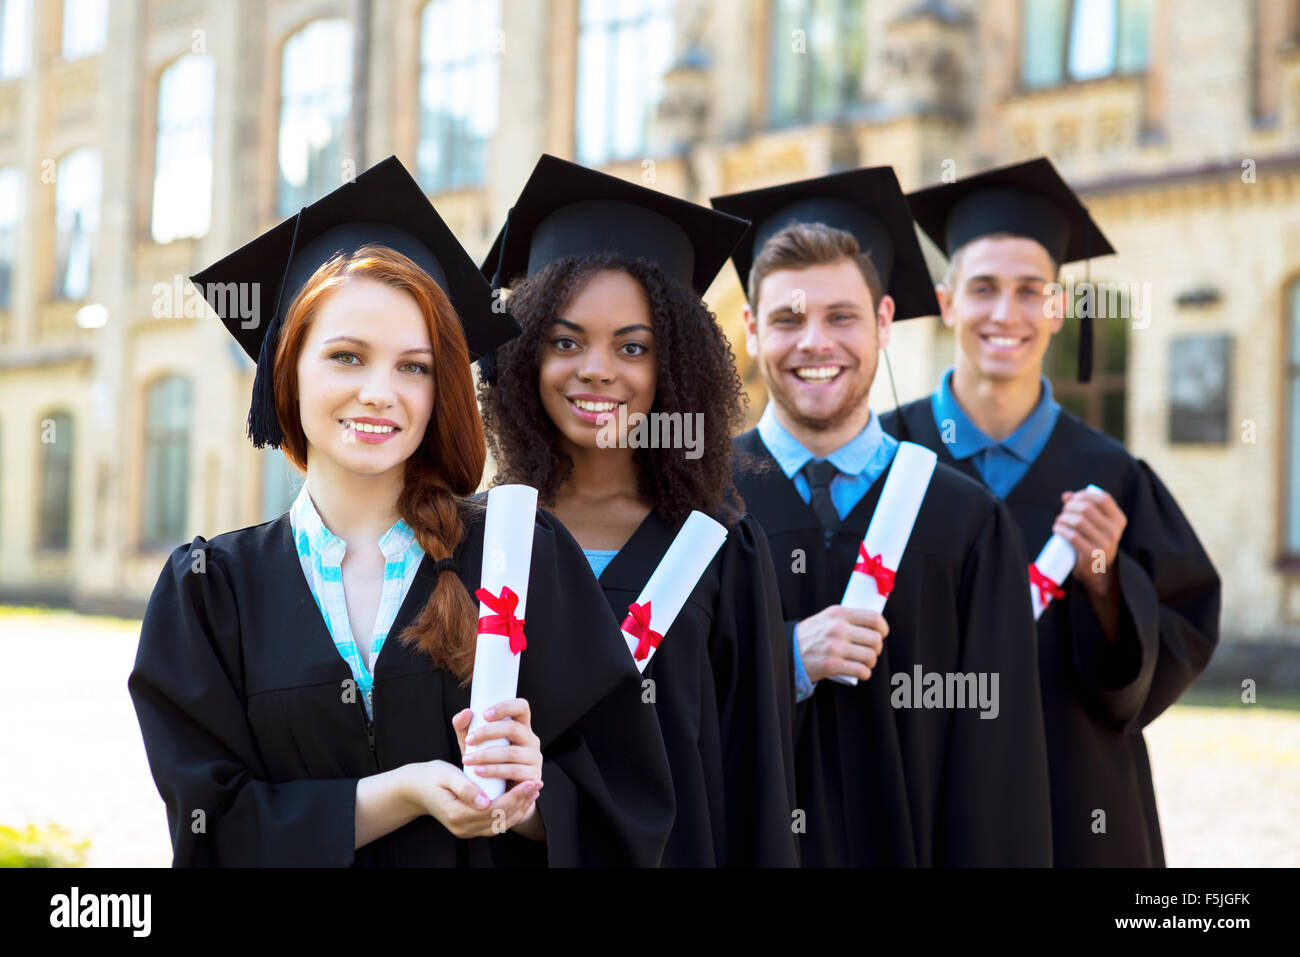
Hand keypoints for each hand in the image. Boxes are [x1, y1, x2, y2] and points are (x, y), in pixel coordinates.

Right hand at [404, 759, 541, 839]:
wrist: (415, 789)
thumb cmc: (431, 776)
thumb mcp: (446, 775)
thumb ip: (465, 788)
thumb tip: (485, 802)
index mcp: (457, 814)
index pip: (495, 809)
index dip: (515, 796)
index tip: (530, 781)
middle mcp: (462, 827)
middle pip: (501, 819)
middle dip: (522, 801)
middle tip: (538, 783)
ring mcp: (466, 830)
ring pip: (500, 825)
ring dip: (519, 809)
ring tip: (533, 791)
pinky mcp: (469, 827)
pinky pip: (494, 825)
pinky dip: (510, 813)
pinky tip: (520, 799)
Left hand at [454, 698, 543, 786]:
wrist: (495, 792)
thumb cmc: (485, 761)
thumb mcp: (473, 743)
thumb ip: (464, 727)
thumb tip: (465, 713)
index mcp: (521, 726)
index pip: (521, 707)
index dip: (505, 707)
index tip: (484, 715)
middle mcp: (531, 739)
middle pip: (514, 728)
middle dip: (489, 732)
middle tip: (469, 740)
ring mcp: (535, 758)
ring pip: (512, 752)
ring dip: (487, 755)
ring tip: (467, 760)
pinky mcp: (533, 776)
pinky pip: (514, 771)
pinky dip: (494, 771)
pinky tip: (479, 772)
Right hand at [797, 604, 887, 682]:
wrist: (789, 650)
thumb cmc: (812, 634)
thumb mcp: (827, 617)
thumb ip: (847, 618)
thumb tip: (874, 624)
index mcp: (839, 613)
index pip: (874, 618)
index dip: (883, 628)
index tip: (882, 634)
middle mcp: (838, 628)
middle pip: (875, 639)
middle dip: (878, 648)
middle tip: (872, 651)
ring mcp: (835, 647)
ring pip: (870, 656)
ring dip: (872, 662)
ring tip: (866, 663)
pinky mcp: (832, 665)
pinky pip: (860, 671)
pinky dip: (865, 674)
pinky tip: (862, 673)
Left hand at [1052, 488, 1126, 598]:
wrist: (1099, 571)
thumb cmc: (1095, 541)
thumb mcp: (1097, 524)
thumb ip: (1085, 507)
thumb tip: (1066, 496)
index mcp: (1118, 520)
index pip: (1102, 498)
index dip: (1084, 495)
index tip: (1073, 499)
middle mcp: (1114, 531)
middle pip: (1086, 508)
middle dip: (1070, 507)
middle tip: (1063, 511)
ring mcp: (1104, 544)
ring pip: (1078, 521)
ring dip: (1063, 518)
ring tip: (1059, 521)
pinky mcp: (1092, 554)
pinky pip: (1072, 536)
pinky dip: (1061, 530)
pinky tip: (1057, 529)